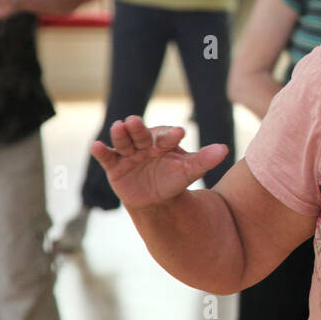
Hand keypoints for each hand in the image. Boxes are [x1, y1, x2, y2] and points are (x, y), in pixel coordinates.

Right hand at [91, 116, 228, 211]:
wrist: (154, 198)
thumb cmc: (174, 180)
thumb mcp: (190, 171)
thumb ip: (205, 160)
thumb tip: (225, 149)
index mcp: (164, 142)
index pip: (167, 137)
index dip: (172, 135)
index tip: (180, 133)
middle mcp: (144, 144)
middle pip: (141, 135)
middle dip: (138, 129)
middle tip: (135, 121)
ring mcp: (128, 153)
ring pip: (123, 141)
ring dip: (120, 134)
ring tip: (119, 126)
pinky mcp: (114, 165)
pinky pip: (107, 156)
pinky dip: (101, 151)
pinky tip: (95, 145)